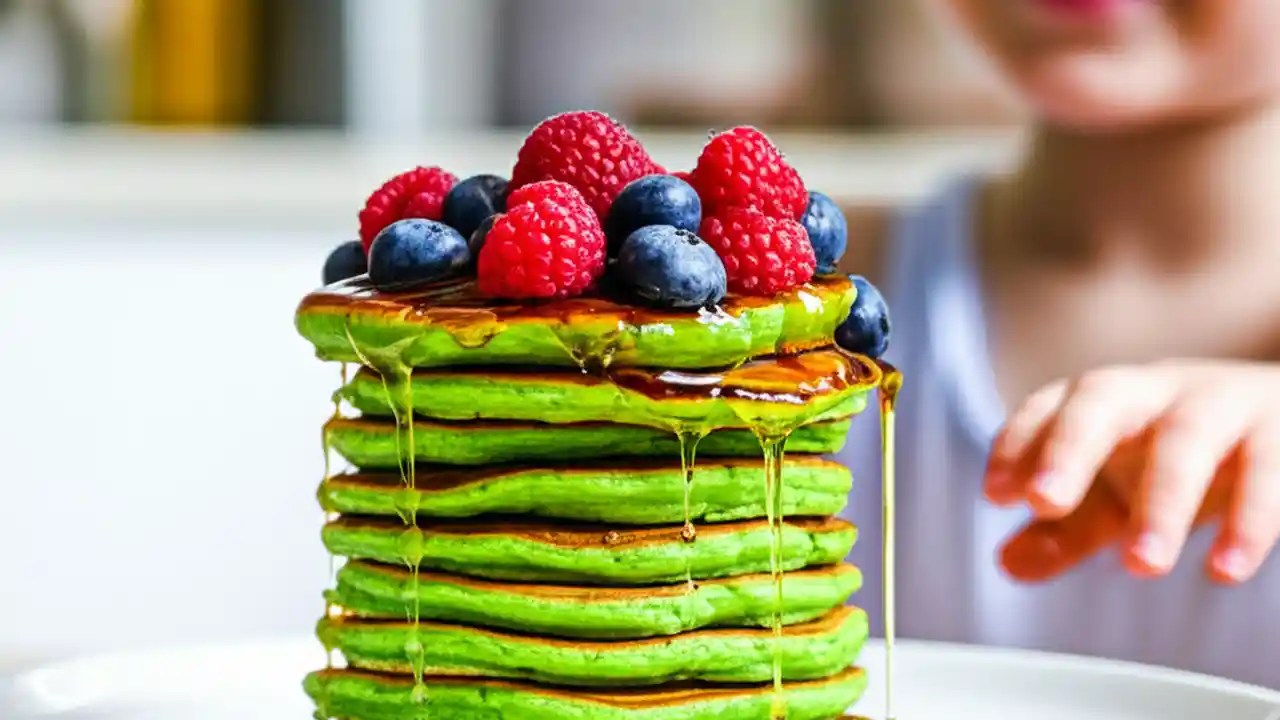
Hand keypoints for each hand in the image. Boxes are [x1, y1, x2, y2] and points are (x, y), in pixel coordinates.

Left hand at [984, 360, 1279, 584]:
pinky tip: (1224, 569)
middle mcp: (1156, 392)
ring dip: (1162, 502)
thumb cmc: (1179, 457)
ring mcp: (1223, 406)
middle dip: (1069, 447)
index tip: (996, 493)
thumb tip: (1007, 564)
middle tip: (1045, 502)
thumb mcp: (1117, 496)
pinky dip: (1251, 521)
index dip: (1018, 443)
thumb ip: (1062, 530)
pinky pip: (1270, 471)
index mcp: (1105, 400)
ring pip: (1187, 439)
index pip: (1048, 406)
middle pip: (1103, 399)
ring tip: (1141, 567)